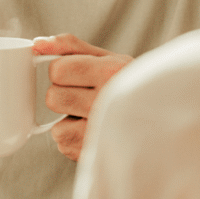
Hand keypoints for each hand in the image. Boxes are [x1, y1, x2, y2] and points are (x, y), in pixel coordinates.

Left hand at [32, 34, 132, 160]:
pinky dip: (73, 138)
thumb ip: (70, 47)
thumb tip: (37, 44)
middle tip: (86, 94)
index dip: (61, 70)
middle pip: (53, 98)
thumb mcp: (107, 58)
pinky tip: (92, 131)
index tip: (77, 74)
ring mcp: (104, 133)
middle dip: (64, 94)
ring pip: (56, 126)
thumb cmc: (128, 83)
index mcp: (111, 72)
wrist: (163, 116)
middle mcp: (108, 103)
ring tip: (91, 114)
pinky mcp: (97, 155)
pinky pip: (64, 144)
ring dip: (69, 119)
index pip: (58, 70)